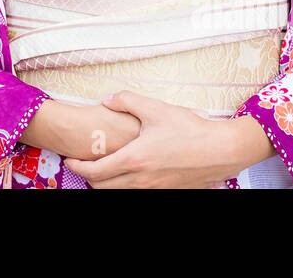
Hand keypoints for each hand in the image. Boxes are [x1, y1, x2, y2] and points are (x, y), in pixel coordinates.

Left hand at [62, 90, 239, 187]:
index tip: (71, 159)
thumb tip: (106, 99)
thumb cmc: (190, 130)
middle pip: (101, 187)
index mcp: (134, 160)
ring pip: (118, 193)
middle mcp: (141, 180)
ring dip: (106, 182)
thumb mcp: (156, 108)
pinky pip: (137, 193)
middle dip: (88, 177)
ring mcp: (154, 189)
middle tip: (83, 163)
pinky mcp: (167, 191)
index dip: (78, 166)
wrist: (222, 151)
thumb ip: (127, 101)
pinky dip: (125, 185)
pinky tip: (128, 170)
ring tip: (104, 167)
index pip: (95, 171)